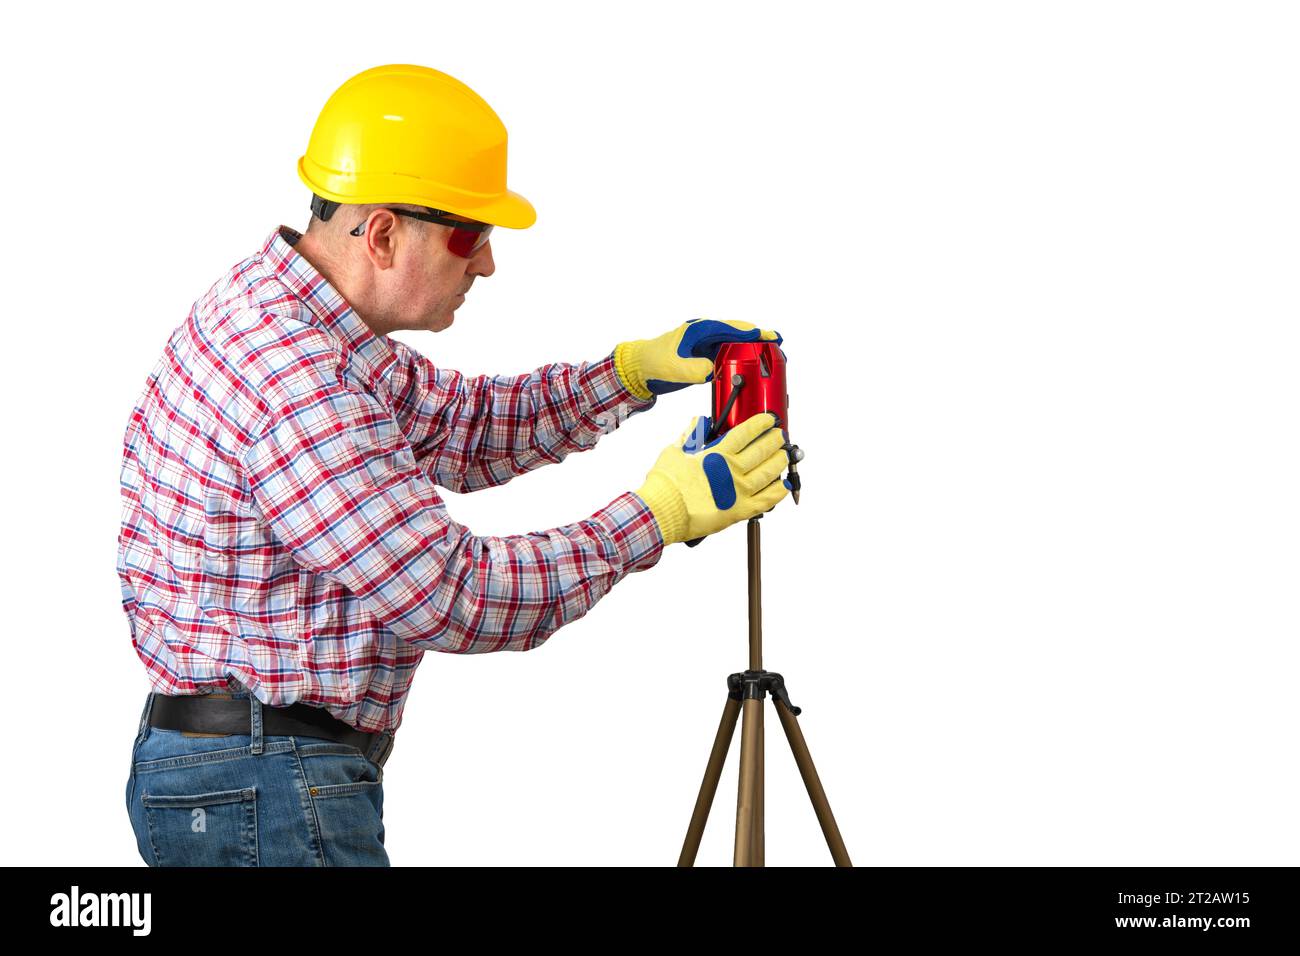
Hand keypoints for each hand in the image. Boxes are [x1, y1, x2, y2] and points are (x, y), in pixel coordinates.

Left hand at [614, 319, 782, 398]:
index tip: (767, 335)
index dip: (749, 331)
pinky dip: (743, 357)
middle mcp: (706, 334)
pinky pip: (730, 354)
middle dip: (758, 337)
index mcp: (698, 329)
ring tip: (774, 353)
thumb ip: (692, 368)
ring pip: (736, 343)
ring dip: (753, 347)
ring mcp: (707, 344)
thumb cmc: (653, 362)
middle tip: (778, 342)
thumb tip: (711, 371)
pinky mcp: (707, 356)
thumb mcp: (672, 367)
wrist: (641, 368)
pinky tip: (755, 364)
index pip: (729, 328)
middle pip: (738, 332)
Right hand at [635, 411, 790, 544]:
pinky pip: (766, 500)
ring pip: (769, 472)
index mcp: (718, 453)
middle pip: (763, 450)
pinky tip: (784, 485)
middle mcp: (733, 470)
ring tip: (784, 455)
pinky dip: (778, 492)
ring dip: (779, 462)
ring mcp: (739, 491)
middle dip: (774, 440)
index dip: (761, 424)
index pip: (746, 432)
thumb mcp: (674, 452)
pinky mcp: (740, 511)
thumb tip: (698, 423)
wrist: (662, 512)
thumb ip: (689, 437)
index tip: (768, 420)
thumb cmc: (665, 485)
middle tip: (780, 436)